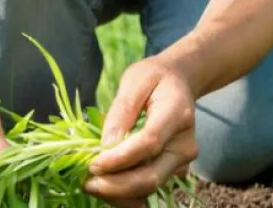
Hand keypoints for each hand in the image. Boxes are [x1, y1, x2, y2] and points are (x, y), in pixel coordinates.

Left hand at [84, 56, 198, 207]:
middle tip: (88, 182)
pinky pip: (149, 188)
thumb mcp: (135, 79)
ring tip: (92, 184)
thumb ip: (121, 111)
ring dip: (119, 194)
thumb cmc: (154, 78)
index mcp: (177, 113)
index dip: (119, 158)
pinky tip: (107, 185)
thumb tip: (106, 145)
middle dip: (116, 186)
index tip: (93, 162)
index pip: (149, 143)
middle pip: (151, 176)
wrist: (179, 82)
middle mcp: (184, 143)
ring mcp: (182, 161)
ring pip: (149, 188)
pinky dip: (126, 193)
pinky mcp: (174, 170)